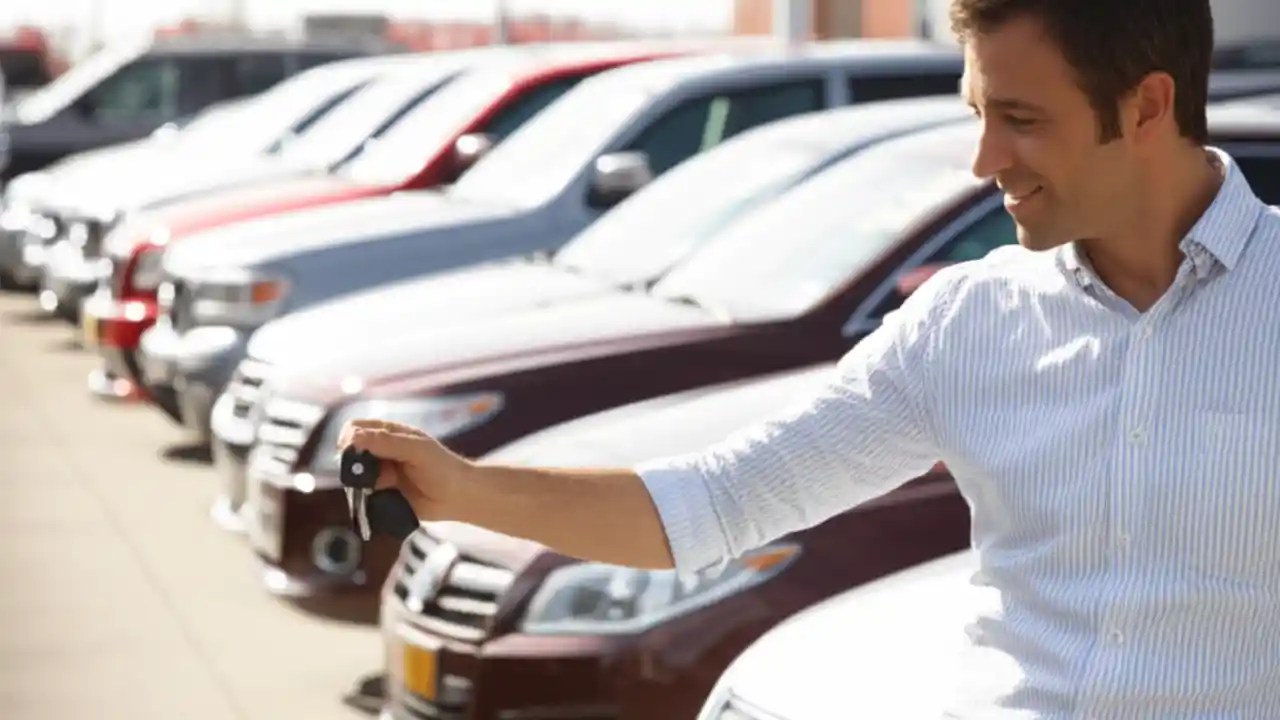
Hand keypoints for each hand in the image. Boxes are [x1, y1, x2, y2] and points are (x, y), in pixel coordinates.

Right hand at [335, 419, 469, 520]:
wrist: (458, 497)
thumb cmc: (442, 466)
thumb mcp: (416, 449)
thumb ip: (387, 443)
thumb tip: (354, 437)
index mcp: (389, 433)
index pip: (356, 428)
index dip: (348, 437)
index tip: (351, 451)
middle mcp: (381, 452)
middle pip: (350, 452)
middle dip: (354, 463)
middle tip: (370, 473)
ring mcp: (380, 473)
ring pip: (354, 475)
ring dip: (363, 482)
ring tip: (386, 485)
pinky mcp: (382, 494)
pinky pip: (363, 495)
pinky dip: (367, 496)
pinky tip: (386, 496)